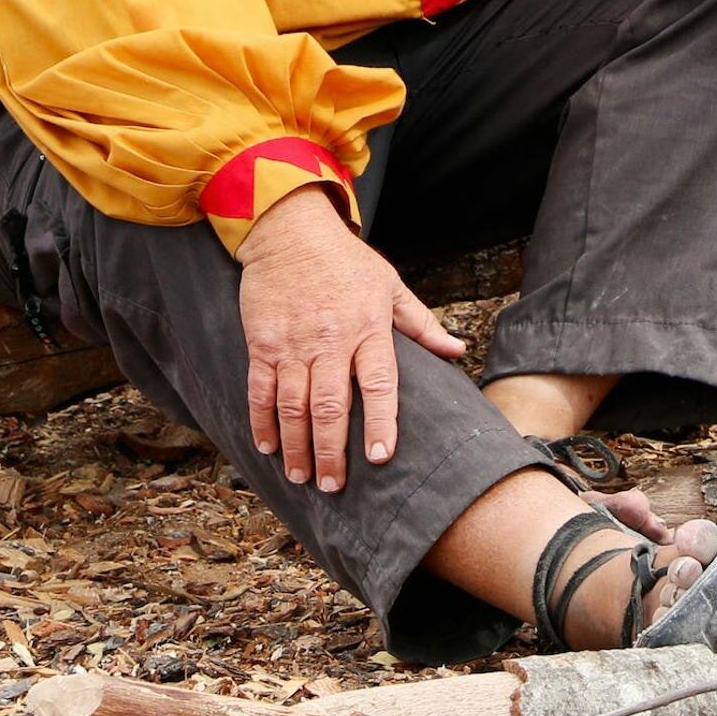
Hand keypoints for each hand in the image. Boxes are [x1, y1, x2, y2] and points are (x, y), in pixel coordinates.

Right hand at [235, 185, 464, 493]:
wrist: (290, 230)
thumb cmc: (346, 261)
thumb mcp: (390, 284)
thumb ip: (420, 324)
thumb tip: (456, 351)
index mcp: (368, 329)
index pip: (377, 384)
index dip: (379, 422)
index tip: (379, 457)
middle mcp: (330, 340)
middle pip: (329, 407)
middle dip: (330, 452)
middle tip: (332, 485)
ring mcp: (293, 344)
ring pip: (293, 405)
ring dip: (296, 445)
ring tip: (301, 475)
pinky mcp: (263, 343)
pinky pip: (260, 390)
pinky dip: (262, 421)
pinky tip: (268, 446)